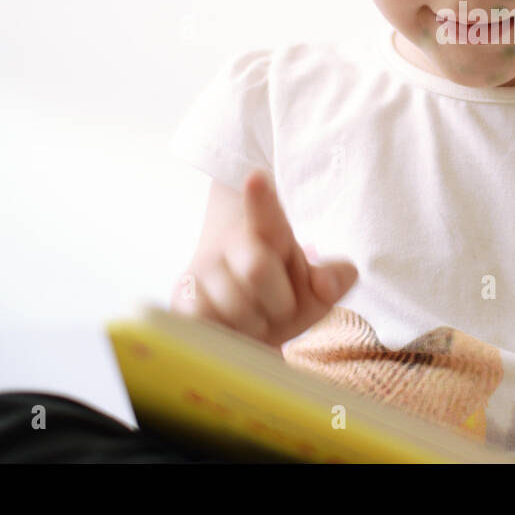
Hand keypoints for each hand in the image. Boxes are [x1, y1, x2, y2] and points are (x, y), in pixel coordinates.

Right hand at [175, 170, 357, 348]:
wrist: (245, 329)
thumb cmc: (282, 301)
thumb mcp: (315, 291)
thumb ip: (332, 282)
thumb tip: (326, 285)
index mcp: (270, 229)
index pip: (265, 211)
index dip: (260, 196)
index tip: (256, 177)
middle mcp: (232, 240)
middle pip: (258, 269)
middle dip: (279, 302)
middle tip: (277, 308)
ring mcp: (203, 267)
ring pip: (236, 306)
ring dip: (255, 326)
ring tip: (253, 318)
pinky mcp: (181, 296)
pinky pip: (209, 323)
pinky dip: (230, 336)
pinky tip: (231, 327)